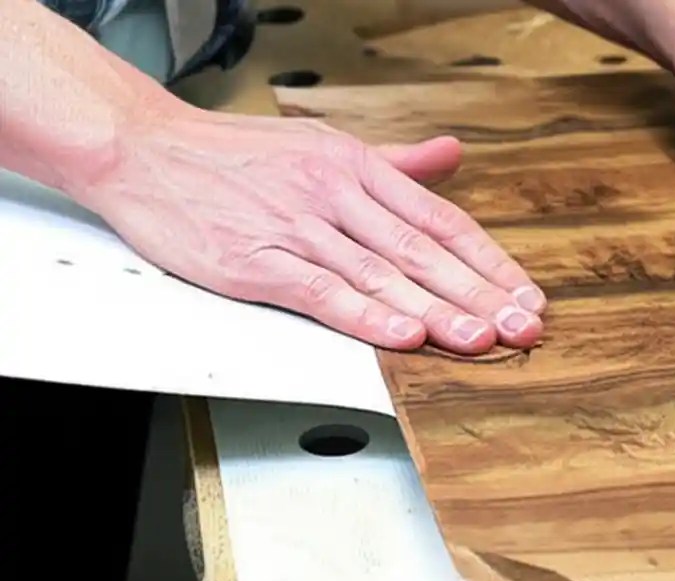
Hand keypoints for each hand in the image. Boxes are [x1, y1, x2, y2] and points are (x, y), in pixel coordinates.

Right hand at [81, 107, 545, 352]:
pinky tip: (405, 337)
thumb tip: (452, 155)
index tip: (526, 294)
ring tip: (482, 340)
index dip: (489, 261)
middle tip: (524, 326)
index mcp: (357, 166)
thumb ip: (396, 161)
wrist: (144, 149)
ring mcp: (296, 227)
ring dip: (437, 312)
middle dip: (480, 293)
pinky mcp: (256, 262)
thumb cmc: (236, 153)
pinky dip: (366, 317)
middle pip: (422, 251)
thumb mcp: (325, 143)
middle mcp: (335, 193)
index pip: (440, 220)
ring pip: (381, 275)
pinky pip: (322, 292)